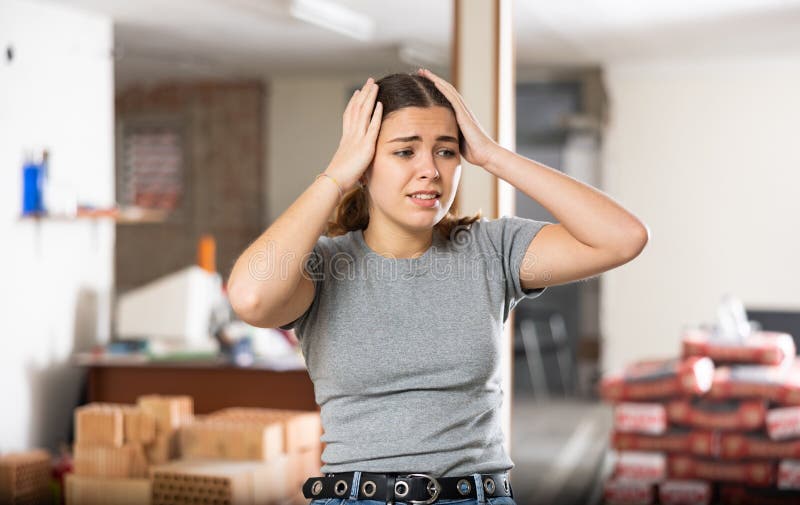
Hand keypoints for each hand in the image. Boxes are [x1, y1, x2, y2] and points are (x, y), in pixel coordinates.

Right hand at [325, 77, 382, 191]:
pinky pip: (372, 126)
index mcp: (346, 138)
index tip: (358, 91)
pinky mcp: (366, 146)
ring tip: (375, 85)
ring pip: (363, 112)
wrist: (334, 181)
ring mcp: (357, 139)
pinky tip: (379, 103)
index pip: (350, 115)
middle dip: (364, 94)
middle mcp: (351, 135)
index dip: (354, 102)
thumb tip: (354, 162)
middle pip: (357, 108)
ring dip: (369, 97)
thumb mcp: (347, 164)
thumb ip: (352, 158)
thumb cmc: (339, 178)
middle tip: (369, 81)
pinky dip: (376, 114)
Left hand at [417, 68, 500, 167]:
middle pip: (446, 89)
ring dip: (436, 80)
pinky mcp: (464, 115)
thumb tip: (435, 136)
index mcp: (459, 115)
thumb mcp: (456, 139)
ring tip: (424, 72)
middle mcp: (462, 109)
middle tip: (421, 71)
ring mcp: (464, 111)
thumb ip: (448, 133)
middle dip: (433, 79)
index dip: (434, 88)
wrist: (485, 154)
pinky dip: (443, 89)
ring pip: (449, 90)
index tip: (422, 82)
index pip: (445, 97)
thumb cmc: (473, 151)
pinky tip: (435, 82)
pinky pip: (453, 98)